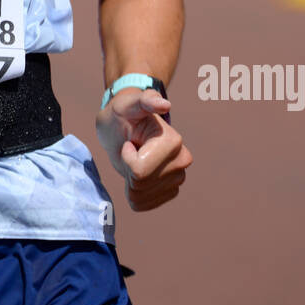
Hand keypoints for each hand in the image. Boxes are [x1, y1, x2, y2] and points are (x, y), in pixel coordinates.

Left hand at [95, 87, 191, 211]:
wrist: (122, 127)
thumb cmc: (123, 113)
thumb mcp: (126, 105)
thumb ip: (144, 100)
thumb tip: (164, 104)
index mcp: (173, 142)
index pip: (140, 170)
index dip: (126, 157)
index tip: (130, 141)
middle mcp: (182, 161)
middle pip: (141, 184)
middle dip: (127, 169)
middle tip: (130, 150)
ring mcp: (178, 177)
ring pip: (141, 196)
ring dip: (129, 180)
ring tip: (134, 159)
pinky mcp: (171, 190)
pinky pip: (144, 204)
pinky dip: (133, 192)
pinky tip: (135, 174)